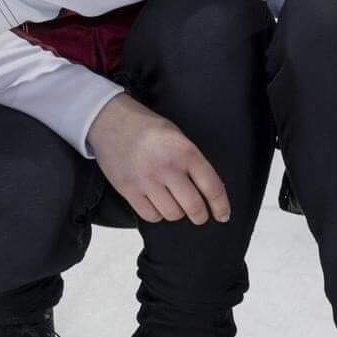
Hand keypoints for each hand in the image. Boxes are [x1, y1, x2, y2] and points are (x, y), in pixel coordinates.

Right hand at [87, 95, 230, 224]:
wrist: (112, 121)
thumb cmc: (149, 129)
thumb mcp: (179, 137)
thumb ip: (193, 162)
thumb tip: (208, 191)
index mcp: (186, 152)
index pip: (212, 187)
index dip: (221, 206)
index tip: (223, 216)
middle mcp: (168, 168)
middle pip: (193, 207)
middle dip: (200, 216)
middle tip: (200, 215)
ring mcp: (146, 180)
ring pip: (172, 214)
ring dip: (177, 213)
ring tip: (174, 203)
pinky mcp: (128, 190)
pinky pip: (150, 215)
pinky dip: (157, 214)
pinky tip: (157, 203)